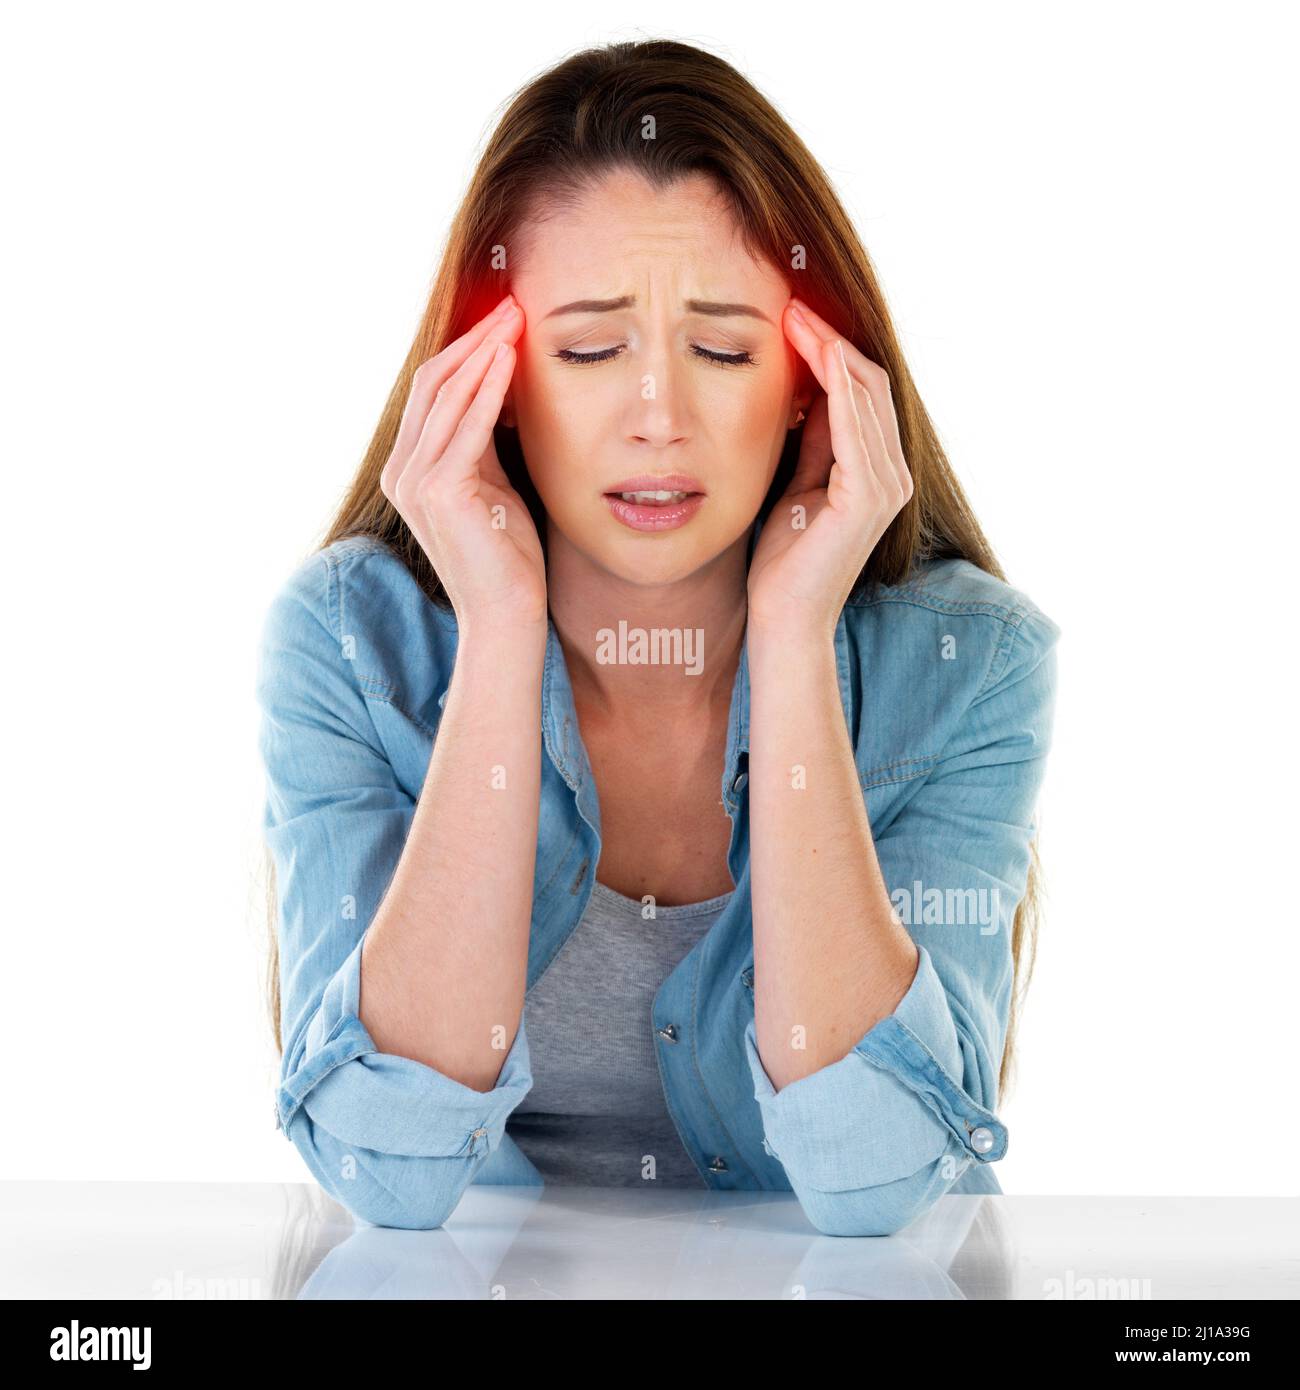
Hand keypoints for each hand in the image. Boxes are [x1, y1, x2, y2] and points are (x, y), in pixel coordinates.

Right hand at [380, 295, 546, 630]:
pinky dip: (488, 388)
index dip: (464, 351)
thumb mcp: (492, 483)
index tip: (502, 320)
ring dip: (484, 352)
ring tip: (516, 320)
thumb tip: (499, 388)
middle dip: (473, 339)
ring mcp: (415, 482)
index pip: (431, 392)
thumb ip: (483, 440)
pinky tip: (510, 359)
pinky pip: (465, 426)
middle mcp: (401, 472)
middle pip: (432, 384)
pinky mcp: (440, 493)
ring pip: (446, 397)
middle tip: (511, 305)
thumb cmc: (507, 555)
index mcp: (408, 469)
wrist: (506, 614)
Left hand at [747, 299, 912, 636]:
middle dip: (829, 339)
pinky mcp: (868, 498)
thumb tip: (808, 386)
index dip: (830, 350)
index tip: (792, 316)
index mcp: (876, 471)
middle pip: (869, 384)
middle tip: (791, 303)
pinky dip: (836, 385)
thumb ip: (813, 438)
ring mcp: (886, 485)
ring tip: (794, 316)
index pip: (861, 393)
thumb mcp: (797, 482)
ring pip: (866, 395)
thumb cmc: (784, 561)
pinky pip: (855, 426)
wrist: (784, 618)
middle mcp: (892, 474)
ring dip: (829, 350)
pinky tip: (814, 353)